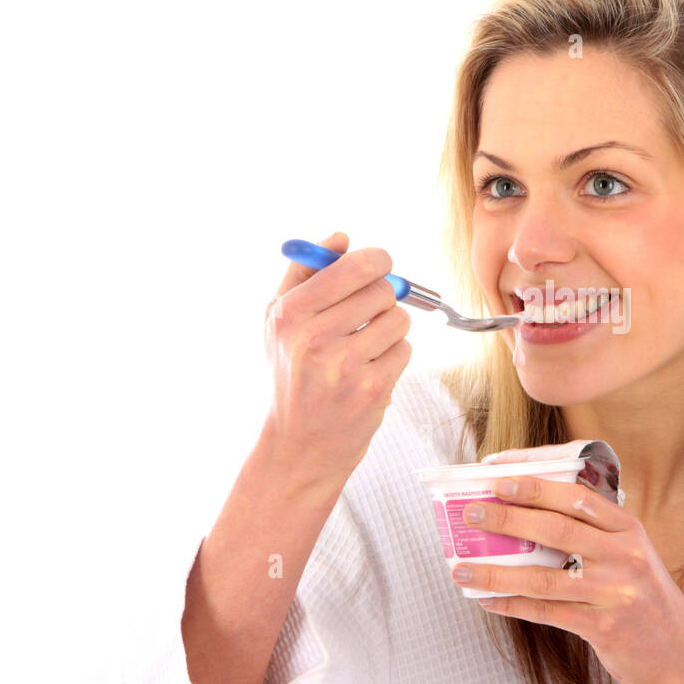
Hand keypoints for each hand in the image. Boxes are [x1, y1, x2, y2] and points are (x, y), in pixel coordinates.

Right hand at [260, 232, 412, 492]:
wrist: (297, 446)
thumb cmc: (291, 376)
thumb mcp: (278, 323)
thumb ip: (304, 273)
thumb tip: (341, 237)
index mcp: (289, 314)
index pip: (353, 266)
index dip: (377, 261)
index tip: (380, 266)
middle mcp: (313, 338)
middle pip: (382, 290)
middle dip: (382, 299)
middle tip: (367, 315)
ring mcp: (343, 366)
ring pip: (398, 320)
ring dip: (389, 330)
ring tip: (365, 348)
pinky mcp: (371, 390)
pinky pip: (404, 351)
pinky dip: (393, 358)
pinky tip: (369, 372)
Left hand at [453, 474, 683, 683]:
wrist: (677, 656)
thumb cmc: (641, 598)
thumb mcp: (628, 556)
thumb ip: (589, 535)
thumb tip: (521, 517)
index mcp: (628, 528)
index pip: (576, 494)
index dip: (534, 481)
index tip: (498, 470)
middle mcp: (625, 555)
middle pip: (556, 529)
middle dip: (507, 518)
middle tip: (471, 512)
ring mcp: (615, 591)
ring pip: (543, 576)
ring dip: (496, 571)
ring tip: (460, 567)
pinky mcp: (604, 627)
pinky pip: (546, 612)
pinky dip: (511, 604)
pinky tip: (486, 599)